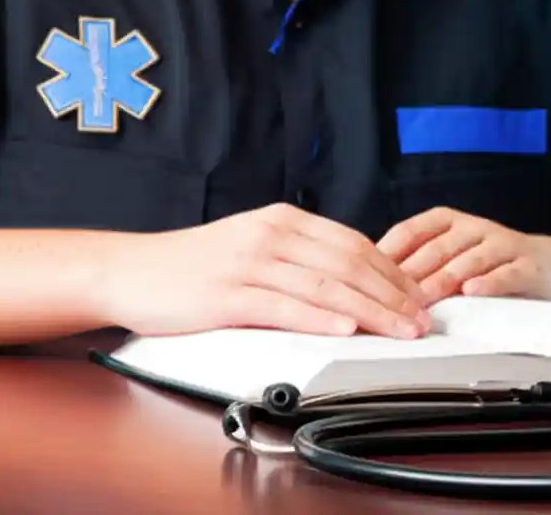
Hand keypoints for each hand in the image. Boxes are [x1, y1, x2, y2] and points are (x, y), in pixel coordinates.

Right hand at [99, 203, 432, 338]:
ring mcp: (249, 262)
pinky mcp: (226, 293)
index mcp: (284, 221)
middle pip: (349, 264)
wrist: (128, 271)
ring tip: (400, 330)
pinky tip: (346, 328)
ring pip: (325, 285)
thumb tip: (352, 282)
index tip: (419, 297)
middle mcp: (272, 235)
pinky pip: (283, 306)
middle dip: (393, 295)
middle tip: (422, 320)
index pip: (354, 244)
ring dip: (371, 310)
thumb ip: (300, 258)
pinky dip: (320, 317)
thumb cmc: (193, 267)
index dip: (393, 272)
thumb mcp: (255, 247)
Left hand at [377, 207, 550, 303]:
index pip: (410, 231)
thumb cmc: (487, 263)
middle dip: (410, 275)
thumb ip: (415, 262)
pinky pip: (505, 273)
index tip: (364, 276)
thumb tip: (366, 282)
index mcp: (448, 221)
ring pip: (468, 260)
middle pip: (436, 249)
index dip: (386, 254)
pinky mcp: (527, 265)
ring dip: (443, 281)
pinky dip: (488, 282)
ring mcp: (501, 244)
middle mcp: (473, 227)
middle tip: (387, 299)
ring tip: (423, 300)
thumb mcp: (449, 253)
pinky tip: (472, 292)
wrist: (548, 264)